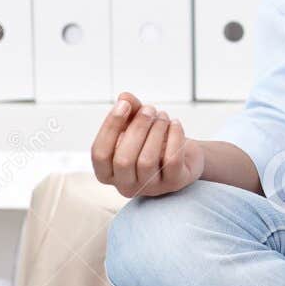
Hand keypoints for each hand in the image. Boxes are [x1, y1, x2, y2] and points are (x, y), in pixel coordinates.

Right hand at [91, 92, 205, 197]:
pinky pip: (171, 161)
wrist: (184, 156)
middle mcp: (125, 185)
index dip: (110, 126)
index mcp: (107, 172)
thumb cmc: (152, 141)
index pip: (99, 153)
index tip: (124, 104)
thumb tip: (124, 97)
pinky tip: (175, 123)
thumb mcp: (136, 124)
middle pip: (123, 159)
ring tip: (162, 116)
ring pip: (147, 161)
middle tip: (149, 108)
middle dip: (137, 128)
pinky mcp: (173, 184)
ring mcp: (150, 188)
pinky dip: (174, 137)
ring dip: (156, 131)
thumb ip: (128, 110)